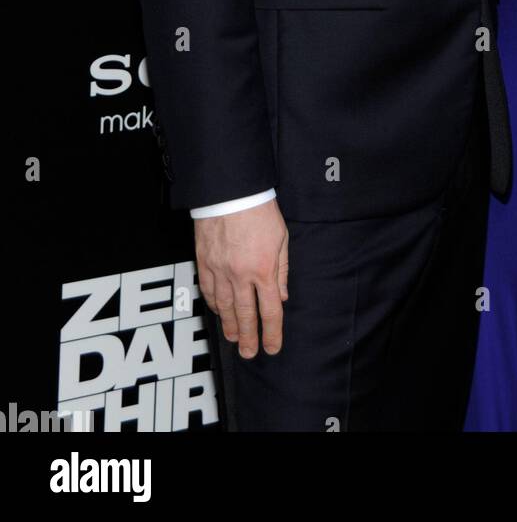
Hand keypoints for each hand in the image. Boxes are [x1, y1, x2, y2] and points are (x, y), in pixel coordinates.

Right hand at [195, 199, 288, 357]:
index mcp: (264, 270)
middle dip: (249, 338)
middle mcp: (241, 275)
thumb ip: (281, 270)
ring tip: (234, 339)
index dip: (272, 332)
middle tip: (250, 354)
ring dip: (230, 326)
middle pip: (244, 315)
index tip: (272, 347)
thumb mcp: (282, 238)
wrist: (231, 193)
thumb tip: (281, 296)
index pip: (269, 310)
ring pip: (224, 307)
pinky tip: (218, 312)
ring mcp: (220, 271)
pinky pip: (208, 291)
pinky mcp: (204, 263)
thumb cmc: (259, 211)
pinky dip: (213, 305)